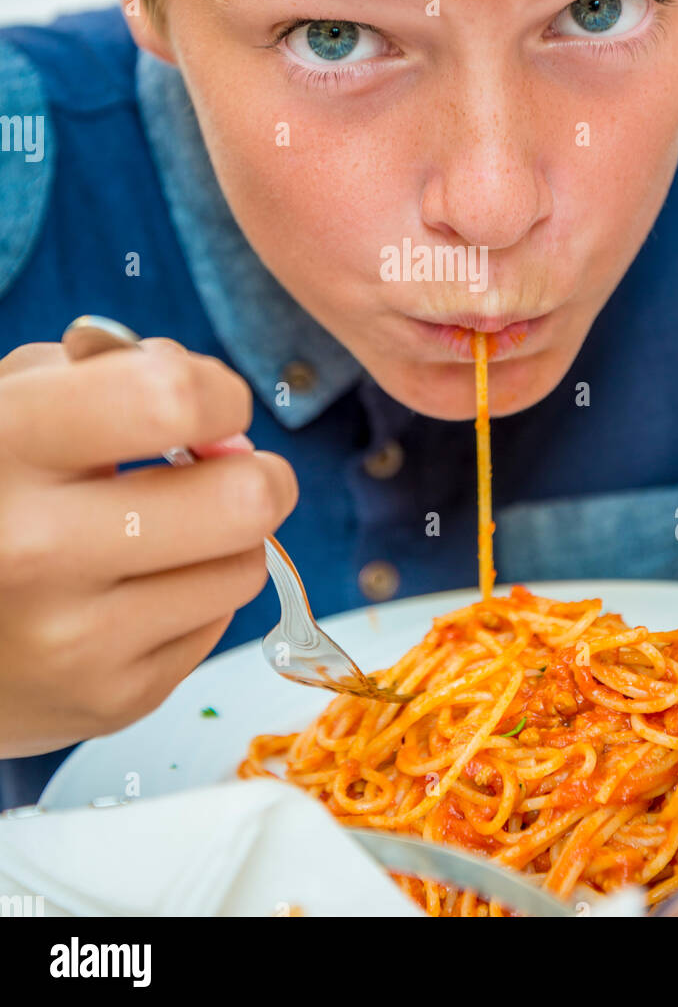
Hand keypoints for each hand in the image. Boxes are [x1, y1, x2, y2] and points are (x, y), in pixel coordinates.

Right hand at [0, 338, 296, 757]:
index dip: (217, 393)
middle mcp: (35, 548)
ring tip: (167, 534)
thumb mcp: (15, 404)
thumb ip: (111, 374)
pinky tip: (136, 591)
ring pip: (244, 567)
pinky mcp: (111, 699)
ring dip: (225, 541)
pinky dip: (193, 599)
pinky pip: (216, 626)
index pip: (171, 399)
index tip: (208, 403)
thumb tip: (220, 416)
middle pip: (243, 500)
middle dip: (257, 474)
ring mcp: (75, 637)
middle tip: (228, 472)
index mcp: (9, 447)